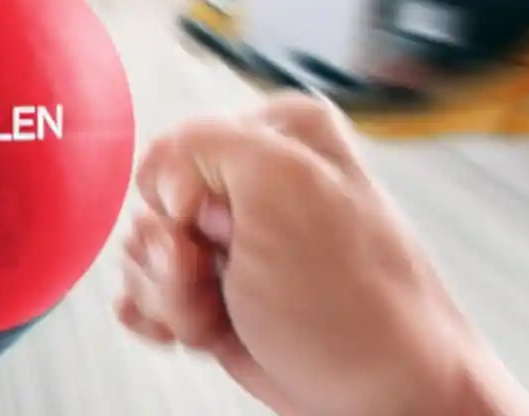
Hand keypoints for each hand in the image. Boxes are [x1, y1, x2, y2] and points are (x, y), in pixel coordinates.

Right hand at [116, 94, 528, 415]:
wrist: (381, 404)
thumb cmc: (353, 308)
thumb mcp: (282, 186)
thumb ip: (206, 141)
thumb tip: (163, 179)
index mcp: (280, 140)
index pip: (176, 147)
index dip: (180, 196)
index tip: (216, 229)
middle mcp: (255, 187)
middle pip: (155, 204)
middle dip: (170, 254)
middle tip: (219, 279)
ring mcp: (233, 245)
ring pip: (146, 251)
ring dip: (170, 295)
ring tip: (222, 316)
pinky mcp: (217, 294)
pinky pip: (148, 291)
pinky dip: (159, 316)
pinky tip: (195, 330)